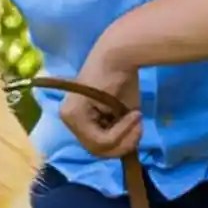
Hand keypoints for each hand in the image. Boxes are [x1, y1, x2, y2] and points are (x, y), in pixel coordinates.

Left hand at [58, 36, 141, 157]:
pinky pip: (100, 138)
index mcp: (76, 119)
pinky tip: (132, 115)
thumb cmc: (122, 80)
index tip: (139, 129)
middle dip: (123, 145)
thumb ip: (119, 133)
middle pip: (96, 149)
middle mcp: (67, 118)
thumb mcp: (121, 114)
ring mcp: (68, 116)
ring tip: (138, 120)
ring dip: (124, 138)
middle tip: (140, 130)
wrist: (120, 56)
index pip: (97, 146)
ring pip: (98, 147)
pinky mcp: (74, 114)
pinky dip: (121, 132)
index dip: (121, 145)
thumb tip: (125, 150)